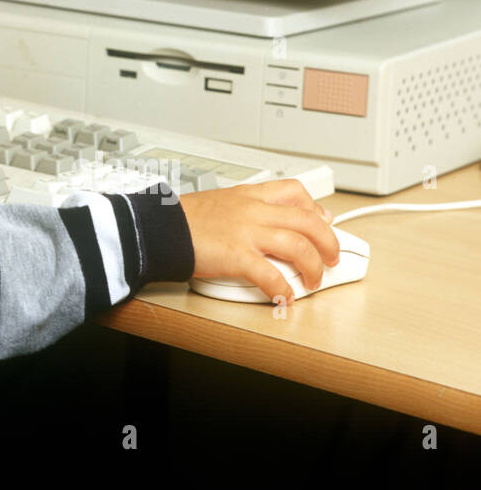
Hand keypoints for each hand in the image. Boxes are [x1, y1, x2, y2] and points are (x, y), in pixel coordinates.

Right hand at [177, 179, 340, 302]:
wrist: (157, 227)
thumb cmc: (183, 219)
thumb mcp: (219, 201)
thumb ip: (246, 209)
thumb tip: (267, 223)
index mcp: (248, 195)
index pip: (295, 192)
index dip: (316, 210)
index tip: (323, 222)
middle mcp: (252, 210)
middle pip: (309, 221)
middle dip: (329, 242)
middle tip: (332, 258)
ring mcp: (246, 232)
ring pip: (299, 246)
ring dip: (314, 267)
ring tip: (314, 281)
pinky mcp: (236, 256)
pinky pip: (272, 275)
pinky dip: (284, 289)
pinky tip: (285, 296)